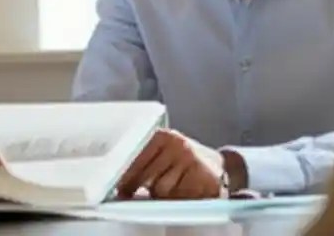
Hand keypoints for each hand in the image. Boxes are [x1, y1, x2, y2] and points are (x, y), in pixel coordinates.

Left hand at [116, 128, 242, 199]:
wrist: (215, 166)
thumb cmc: (181, 161)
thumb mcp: (162, 152)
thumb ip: (143, 160)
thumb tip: (120, 181)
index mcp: (162, 135)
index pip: (137, 155)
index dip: (125, 173)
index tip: (117, 185)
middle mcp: (176, 144)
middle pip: (146, 175)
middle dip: (136, 187)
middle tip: (130, 192)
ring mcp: (190, 159)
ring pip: (161, 189)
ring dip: (160, 194)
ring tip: (169, 187)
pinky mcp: (202, 176)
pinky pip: (178, 196)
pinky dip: (177, 198)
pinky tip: (183, 189)